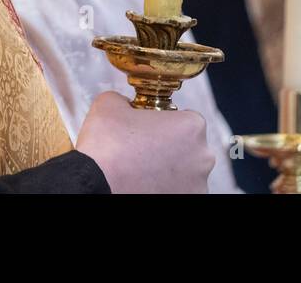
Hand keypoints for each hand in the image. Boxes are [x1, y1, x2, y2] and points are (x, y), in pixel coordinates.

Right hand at [75, 91, 213, 192]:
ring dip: (168, 170)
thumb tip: (125, 104)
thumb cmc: (108, 147)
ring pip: (184, 172)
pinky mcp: (187, 202)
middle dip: (168, 147)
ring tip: (140, 171)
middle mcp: (203, 157)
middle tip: (142, 150)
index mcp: (192, 126)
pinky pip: (178, 190)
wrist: (97, 187)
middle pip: (188, 146)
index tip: (147, 129)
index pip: (183, 118)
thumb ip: (124, 98)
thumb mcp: (109, 104)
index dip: (162, 122)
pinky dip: (164, 188)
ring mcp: (198, 185)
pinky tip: (143, 185)